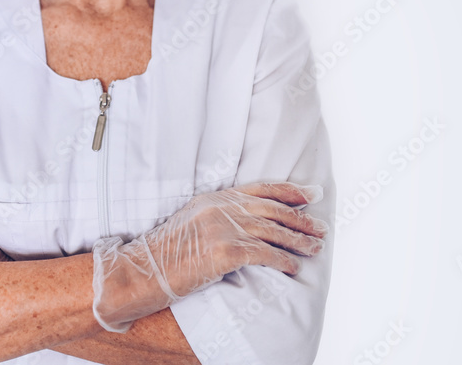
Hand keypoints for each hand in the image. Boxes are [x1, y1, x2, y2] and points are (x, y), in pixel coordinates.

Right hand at [92, 182, 327, 331]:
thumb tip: (247, 224)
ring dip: (299, 242)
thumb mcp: (191, 223)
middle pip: (273, 210)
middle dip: (301, 220)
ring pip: (273, 232)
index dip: (290, 191)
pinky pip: (264, 255)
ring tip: (315, 249)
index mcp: (214, 199)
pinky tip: (292, 267)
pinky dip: (282, 261)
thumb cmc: (163, 254)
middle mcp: (220, 209)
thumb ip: (217, 217)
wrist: (140, 271)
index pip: (261, 190)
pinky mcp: (224, 252)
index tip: (311, 194)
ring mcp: (223, 228)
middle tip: (321, 228)